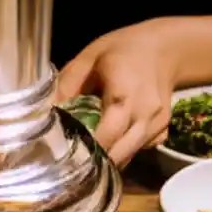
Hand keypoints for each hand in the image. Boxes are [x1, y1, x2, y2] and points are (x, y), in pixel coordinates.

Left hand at [55, 20, 180, 166]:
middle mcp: (144, 114)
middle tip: (73, 163)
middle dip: (96, 163)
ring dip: (109, 159)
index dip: (86, 152)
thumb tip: (45, 113)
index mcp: (122, 96)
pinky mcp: (162, 130)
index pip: (106, 137)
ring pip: (129, 156)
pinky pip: (140, 150)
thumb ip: (66, 85)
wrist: (165, 48)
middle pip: (119, 154)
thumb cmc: (123, 49)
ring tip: (89, 153)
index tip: (65, 158)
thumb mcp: (89, 58)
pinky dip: (125, 151)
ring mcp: (156, 124)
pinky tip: (113, 140)